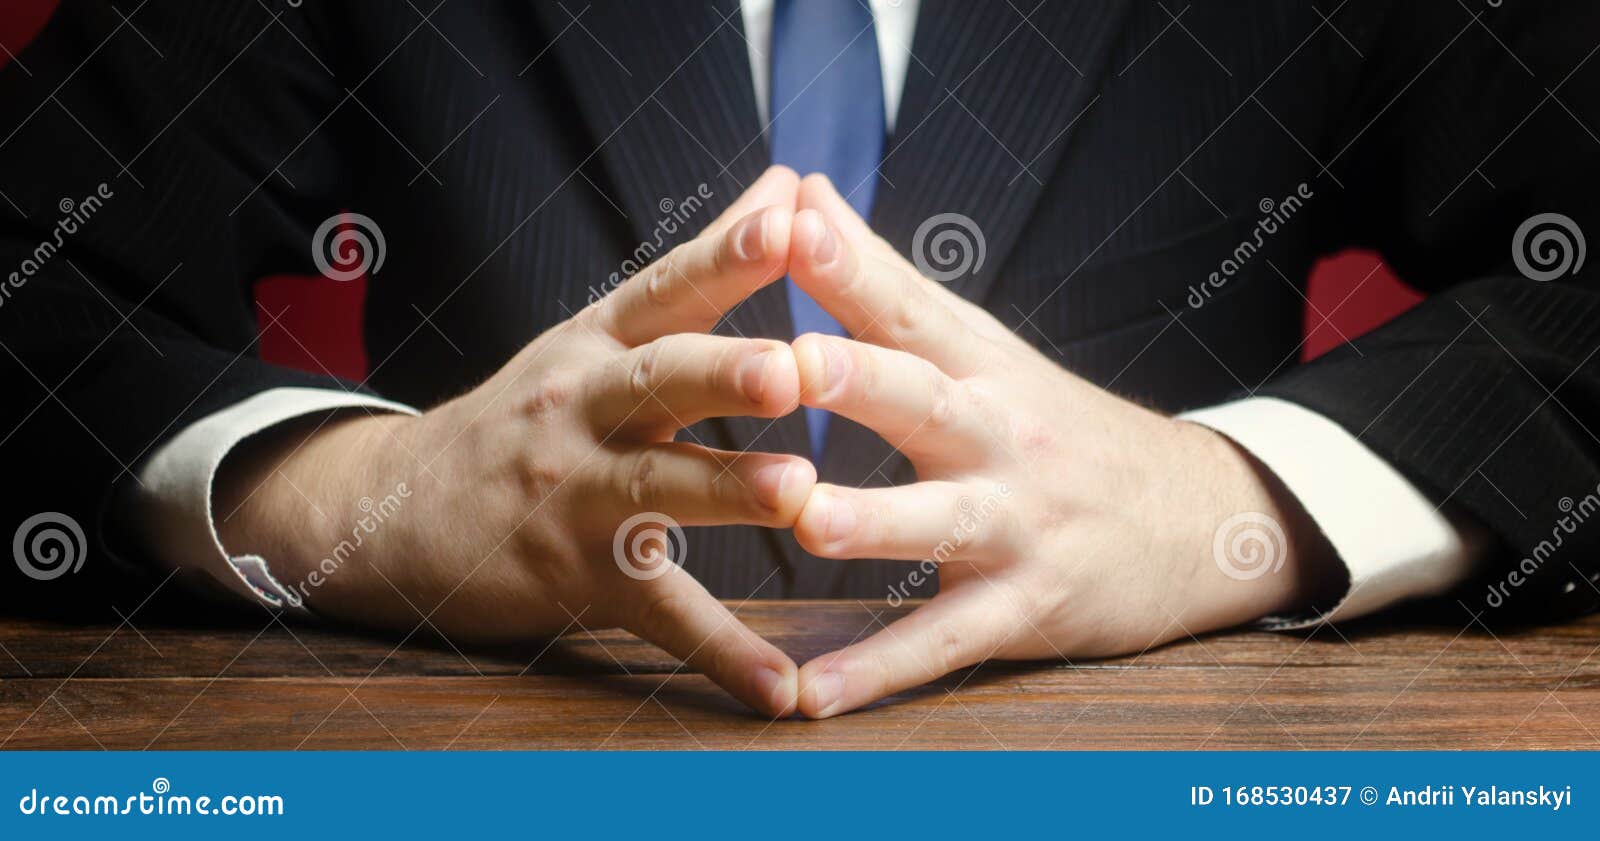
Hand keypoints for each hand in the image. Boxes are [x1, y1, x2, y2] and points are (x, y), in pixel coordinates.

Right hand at [216, 167, 811, 716]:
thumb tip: (790, 183)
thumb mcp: (601, 333)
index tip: (791, 220)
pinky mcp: (574, 575)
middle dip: (724, 372)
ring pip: (656, 487)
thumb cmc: (530, 413)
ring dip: (727, 490)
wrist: (396, 509)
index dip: (727, 253)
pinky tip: (779, 689)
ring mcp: (573, 493)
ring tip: (800, 493)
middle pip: (655, 379)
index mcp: (599, 343)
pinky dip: (721, 654)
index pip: (668, 287)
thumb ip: (704, 269)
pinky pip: (658, 615)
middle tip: (793, 367)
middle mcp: (582, 407)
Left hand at [783, 175, 1335, 717]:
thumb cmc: (1053, 425)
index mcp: (978, 368)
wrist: (1197, 519)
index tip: (785, 222)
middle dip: (861, 379)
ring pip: (941, 523)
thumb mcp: (980, 347)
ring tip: (808, 520)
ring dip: (875, 522)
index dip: (849, 264)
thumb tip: (800, 191)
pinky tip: (814, 695)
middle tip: (793, 360)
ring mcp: (1016, 525)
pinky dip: (880, 672)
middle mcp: (998, 437)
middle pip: (928, 400)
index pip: (908, 306)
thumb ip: (880, 280)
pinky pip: (945, 643)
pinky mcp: (1024, 607)